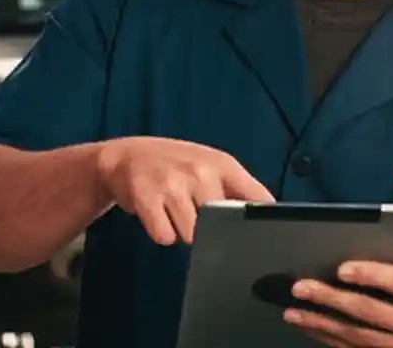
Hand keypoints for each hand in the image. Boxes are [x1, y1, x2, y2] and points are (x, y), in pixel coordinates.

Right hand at [95, 137, 273, 244]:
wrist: (125, 156)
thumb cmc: (175, 165)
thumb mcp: (210, 166)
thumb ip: (237, 190)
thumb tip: (267, 217)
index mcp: (223, 165)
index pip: (258, 199)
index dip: (262, 222)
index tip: (261, 237)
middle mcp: (201, 171)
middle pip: (221, 226)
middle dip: (209, 229)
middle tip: (194, 212)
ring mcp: (173, 184)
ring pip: (191, 235)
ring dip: (182, 231)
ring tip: (173, 212)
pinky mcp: (146, 198)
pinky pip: (165, 237)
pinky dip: (161, 232)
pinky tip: (157, 215)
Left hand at [284, 248, 392, 346]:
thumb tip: (376, 240)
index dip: (371, 274)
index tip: (341, 267)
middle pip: (370, 312)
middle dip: (331, 299)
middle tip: (300, 287)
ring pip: (356, 336)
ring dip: (321, 323)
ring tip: (292, 311)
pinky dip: (328, 338)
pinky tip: (308, 326)